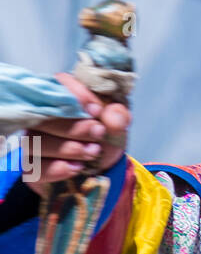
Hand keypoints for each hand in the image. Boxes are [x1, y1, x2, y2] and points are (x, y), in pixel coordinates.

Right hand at [22, 73, 130, 197]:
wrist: (100, 167)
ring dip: (67, 148)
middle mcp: (40, 114)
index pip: (59, 84)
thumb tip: (112, 118)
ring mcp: (31, 139)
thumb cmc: (103, 138)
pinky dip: (55, 168)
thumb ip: (118, 117)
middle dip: (75, 127)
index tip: (97, 110)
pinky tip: (76, 168)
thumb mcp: (116, 126)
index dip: (77, 96)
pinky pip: (33, 166)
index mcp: (62, 95)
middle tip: (99, 133)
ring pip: (37, 141)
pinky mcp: (30, 164)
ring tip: (93, 153)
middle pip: (45, 116)